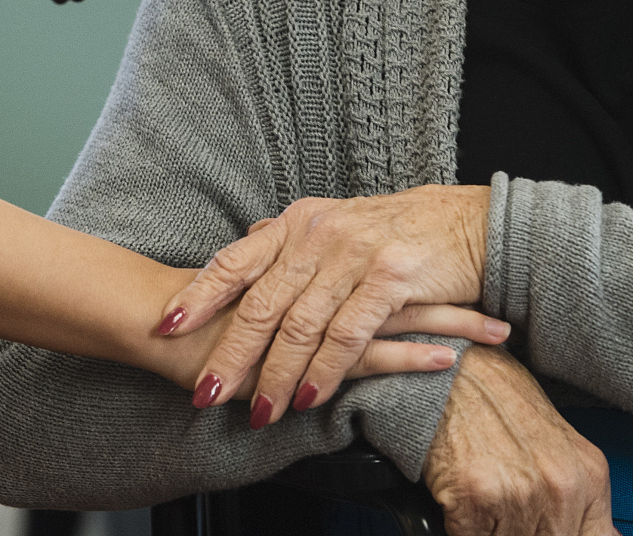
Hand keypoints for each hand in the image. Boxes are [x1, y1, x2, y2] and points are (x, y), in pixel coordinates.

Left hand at [161, 186, 494, 424]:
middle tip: (205, 392)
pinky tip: (308, 397)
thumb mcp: (335, 221)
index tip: (166, 326)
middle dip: (230, 353)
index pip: (235, 260)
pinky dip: (324, 371)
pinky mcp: (389, 279)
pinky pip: (346, 334)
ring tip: (260, 411)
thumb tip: (247, 240)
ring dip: (276, 376)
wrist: (465, 223)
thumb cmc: (398, 229)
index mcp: (298, 222)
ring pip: (300, 325)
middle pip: (261, 302)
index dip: (199, 295)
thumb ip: (289, 238)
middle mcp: (318, 234)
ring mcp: (353, 255)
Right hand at [423, 346, 616, 535]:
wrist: (458, 369)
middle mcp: (560, 488)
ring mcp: (520, 493)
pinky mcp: (476, 497)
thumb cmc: (504, 400)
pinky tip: (466, 494)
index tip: (551, 529)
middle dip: (525, 531)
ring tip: (486, 497)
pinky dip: (463, 525)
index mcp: (588, 477)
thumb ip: (582, 501)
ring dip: (493, 531)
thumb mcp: (561, 448)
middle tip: (510, 510)